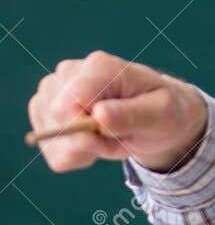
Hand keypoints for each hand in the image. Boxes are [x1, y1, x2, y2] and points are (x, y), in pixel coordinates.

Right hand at [27, 51, 207, 174]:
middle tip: (119, 135)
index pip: (67, 104)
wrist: (155, 115)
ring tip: (110, 136)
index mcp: (98, 67)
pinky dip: (76, 157)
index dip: (85, 130)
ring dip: (84, 151)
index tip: (111, 132)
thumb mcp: (160, 114)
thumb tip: (98, 115)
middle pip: (56, 123)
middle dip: (89, 142)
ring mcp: (51, 93)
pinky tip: (95, 143)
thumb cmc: (161, 111)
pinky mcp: (43, 113)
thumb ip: (130, 115)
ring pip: (52, 141)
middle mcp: (67, 74)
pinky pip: (53, 154)